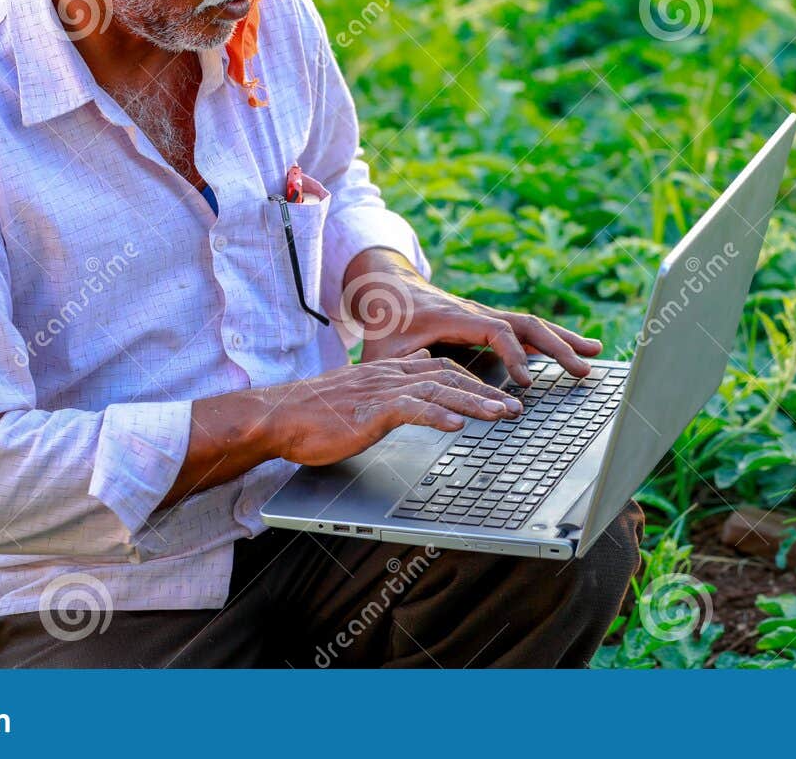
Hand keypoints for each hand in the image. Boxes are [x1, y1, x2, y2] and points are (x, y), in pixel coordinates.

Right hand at [258, 351, 522, 465]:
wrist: (279, 416)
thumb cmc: (315, 413)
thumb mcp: (360, 397)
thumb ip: (388, 389)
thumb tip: (413, 382)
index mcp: (390, 372)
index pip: (443, 370)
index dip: (474, 382)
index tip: (499, 395)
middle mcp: (391, 375)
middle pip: (450, 377)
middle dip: (487, 392)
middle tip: (515, 407)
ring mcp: (382, 390)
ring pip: (440, 390)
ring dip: (475, 403)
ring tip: (502, 414)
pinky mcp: (371, 410)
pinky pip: (412, 409)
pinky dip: (438, 414)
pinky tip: (458, 424)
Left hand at [341, 248, 601, 385]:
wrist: (389, 290)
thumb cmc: (385, 324)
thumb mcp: (381, 351)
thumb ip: (394, 372)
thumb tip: (401, 400)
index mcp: (453, 318)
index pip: (494, 330)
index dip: (513, 355)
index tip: (526, 381)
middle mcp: (476, 313)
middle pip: (524, 324)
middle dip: (556, 346)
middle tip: (582, 368)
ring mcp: (487, 316)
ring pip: (531, 324)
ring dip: (563, 340)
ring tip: (594, 353)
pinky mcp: (491, 323)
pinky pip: (527, 329)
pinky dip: (553, 339)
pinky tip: (576, 348)